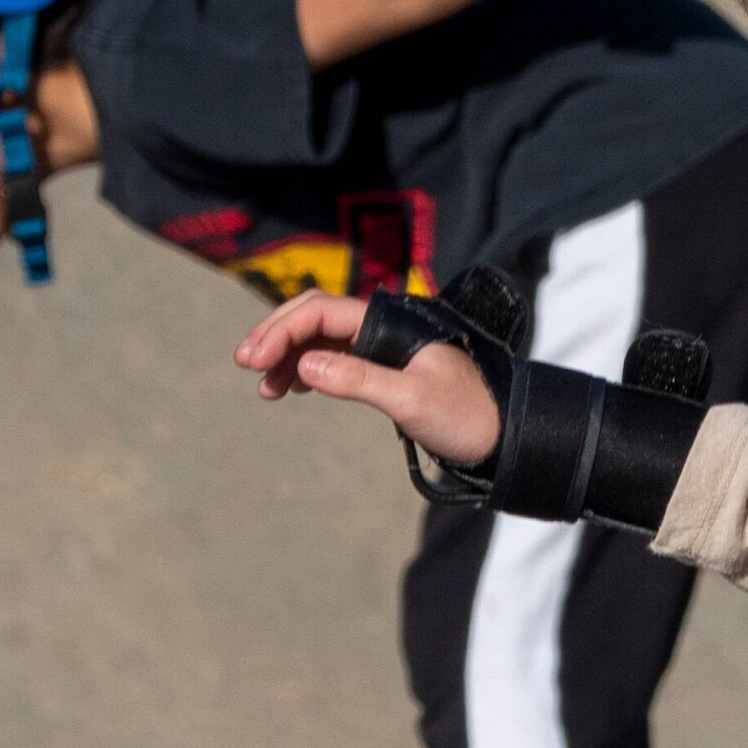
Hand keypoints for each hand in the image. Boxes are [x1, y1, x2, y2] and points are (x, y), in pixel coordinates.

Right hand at [234, 289, 501, 465]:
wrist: (502, 437)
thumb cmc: (465, 416)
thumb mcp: (411, 401)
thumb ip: (360, 380)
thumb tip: (306, 364)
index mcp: (390, 324)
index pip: (321, 311)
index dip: (281, 330)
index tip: (253, 360)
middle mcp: (384, 328)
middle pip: (315, 315)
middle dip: (277, 335)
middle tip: (246, 363)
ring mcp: (382, 348)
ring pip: (322, 337)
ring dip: (289, 355)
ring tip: (266, 389)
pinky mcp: (384, 369)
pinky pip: (336, 357)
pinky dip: (308, 368)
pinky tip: (291, 386)